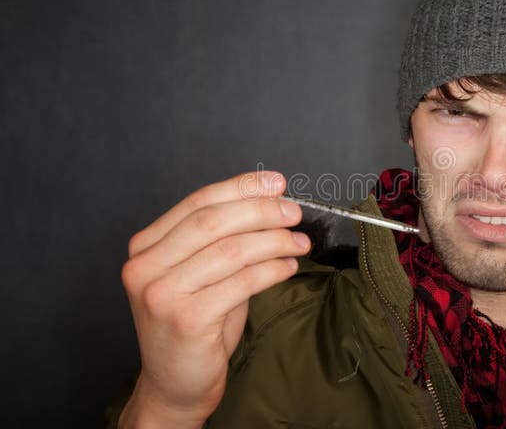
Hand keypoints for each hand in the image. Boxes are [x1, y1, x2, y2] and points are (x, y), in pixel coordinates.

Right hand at [118, 171, 309, 427]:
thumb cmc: (194, 326)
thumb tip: (270, 202)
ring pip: (232, 250)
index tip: (276, 183)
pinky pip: (243, 282)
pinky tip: (288, 267)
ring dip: (274, 241)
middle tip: (293, 212)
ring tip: (298, 242)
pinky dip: (272, 269)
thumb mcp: (201, 274)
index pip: (198, 202)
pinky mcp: (186, 318)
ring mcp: (162, 293)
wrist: (174, 384)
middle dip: (262, 211)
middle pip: (213, 221)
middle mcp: (145, 267)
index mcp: (146, 247)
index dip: (242, 187)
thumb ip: (223, 239)